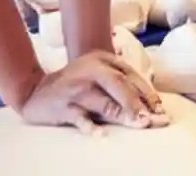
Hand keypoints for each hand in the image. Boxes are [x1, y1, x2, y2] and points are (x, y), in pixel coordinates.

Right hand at [20, 51, 168, 132]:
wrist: (36, 91)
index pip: (129, 74)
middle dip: (137, 102)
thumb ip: (120, 83)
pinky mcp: (63, 106)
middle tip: (151, 118)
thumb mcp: (97, 73)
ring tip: (137, 124)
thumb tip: (151, 105)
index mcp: (101, 60)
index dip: (146, 92)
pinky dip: (90, 127)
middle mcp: (89, 70)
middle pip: (119, 84)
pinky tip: (100, 135)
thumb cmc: (75, 85)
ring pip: (103, 101)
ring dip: (122, 114)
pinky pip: (79, 117)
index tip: (159, 109)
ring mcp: (76, 88)